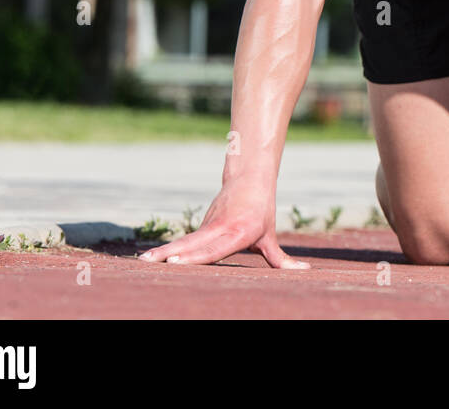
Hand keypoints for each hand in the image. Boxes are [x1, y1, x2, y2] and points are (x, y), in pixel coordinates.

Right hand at [138, 176, 309, 268]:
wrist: (249, 180)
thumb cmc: (262, 212)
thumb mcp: (270, 236)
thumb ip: (282, 259)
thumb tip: (305, 269)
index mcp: (239, 233)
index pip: (216, 248)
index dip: (197, 255)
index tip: (176, 261)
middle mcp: (221, 228)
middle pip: (193, 243)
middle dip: (171, 254)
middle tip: (151, 262)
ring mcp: (208, 225)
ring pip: (185, 240)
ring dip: (164, 251)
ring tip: (143, 261)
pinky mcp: (202, 226)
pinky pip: (186, 241)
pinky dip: (169, 249)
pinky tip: (151, 259)